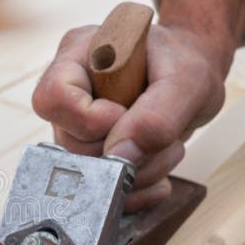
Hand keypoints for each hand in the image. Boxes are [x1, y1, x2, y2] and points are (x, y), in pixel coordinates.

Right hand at [31, 0, 244, 210]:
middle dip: (122, 152)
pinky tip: (160, 167)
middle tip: (162, 136)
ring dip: (139, 171)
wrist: (192, 77)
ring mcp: (76, 126)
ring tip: (168, 145)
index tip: (125, 113)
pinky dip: (138, 189)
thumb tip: (119, 156)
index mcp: (77, 55)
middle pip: (70, 144)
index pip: (52, 98)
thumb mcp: (187, 82)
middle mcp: (68, 92)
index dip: (88, 120)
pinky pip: (103, 188)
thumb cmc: (184, 64)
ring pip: (89, 172)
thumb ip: (157, 117)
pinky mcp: (90, 152)